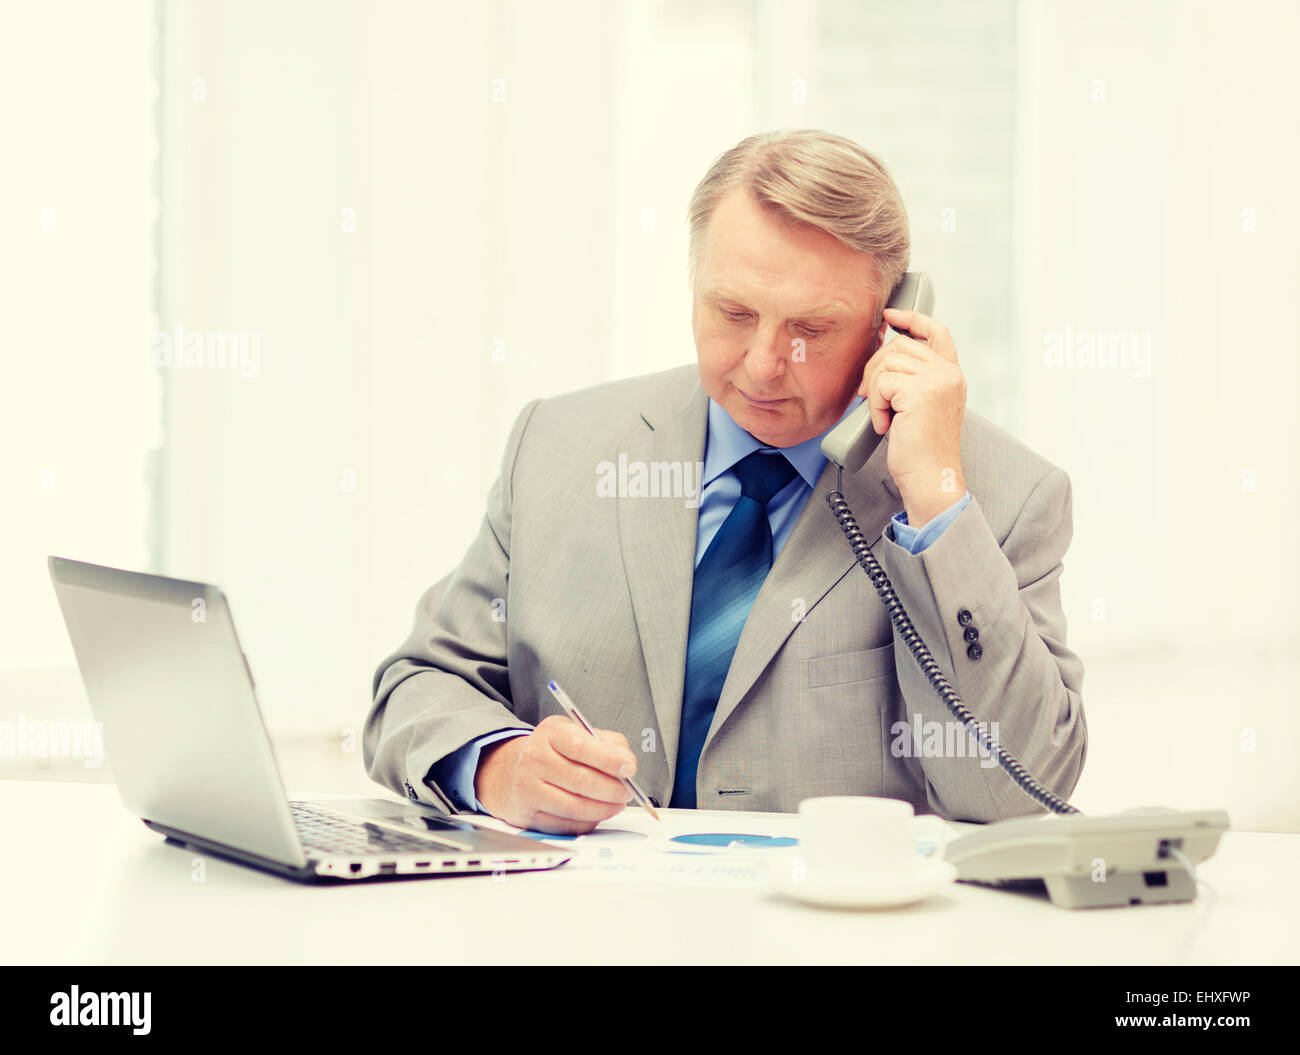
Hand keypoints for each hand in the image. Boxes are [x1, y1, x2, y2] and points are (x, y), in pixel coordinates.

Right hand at [473, 715, 636, 832]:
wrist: (509, 771)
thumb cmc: (551, 752)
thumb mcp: (576, 733)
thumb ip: (607, 743)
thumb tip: (627, 762)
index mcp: (550, 733)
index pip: (580, 746)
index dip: (609, 759)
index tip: (629, 768)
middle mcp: (534, 759)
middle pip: (581, 780)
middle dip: (612, 789)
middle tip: (627, 791)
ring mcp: (528, 788)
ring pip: (575, 806)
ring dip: (604, 809)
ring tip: (616, 804)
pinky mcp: (528, 815)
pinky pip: (566, 825)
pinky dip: (588, 822)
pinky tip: (596, 814)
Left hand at [860, 307, 966, 525]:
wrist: (931, 478)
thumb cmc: (923, 450)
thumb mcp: (923, 406)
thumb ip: (913, 378)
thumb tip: (883, 355)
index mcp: (952, 375)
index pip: (936, 331)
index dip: (912, 318)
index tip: (891, 316)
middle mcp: (949, 373)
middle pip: (899, 345)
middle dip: (875, 367)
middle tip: (870, 396)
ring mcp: (937, 381)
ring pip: (887, 362)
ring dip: (875, 390)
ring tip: (884, 415)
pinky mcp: (919, 392)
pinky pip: (881, 384)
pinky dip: (874, 406)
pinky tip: (885, 425)